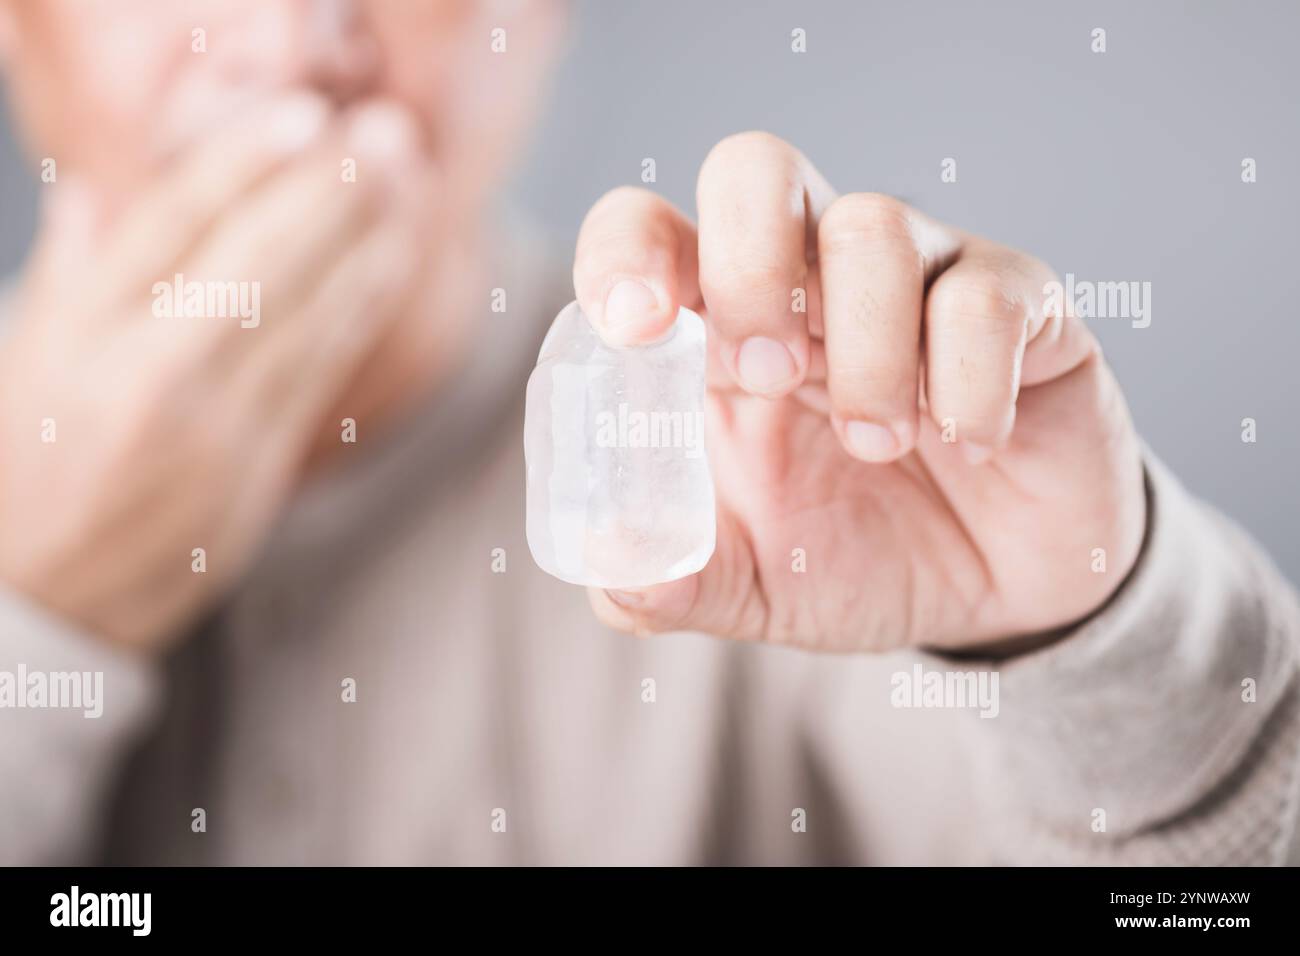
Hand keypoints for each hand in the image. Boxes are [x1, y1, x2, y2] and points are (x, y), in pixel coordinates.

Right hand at [0, 93, 431, 651]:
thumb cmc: (22, 469)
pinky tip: (390, 264)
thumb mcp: (19, 362)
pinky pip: (320, 378)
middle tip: (381, 134)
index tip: (300, 116)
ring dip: (365, 243)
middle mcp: (148, 380)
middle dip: (327, 193)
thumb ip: (68, 274)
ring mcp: (213, 433)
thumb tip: (100, 190)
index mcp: (77, 340)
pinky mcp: (259, 476)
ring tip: (406, 183)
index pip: (167, 229)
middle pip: (254, 266)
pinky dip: (359, 313)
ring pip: (304, 319)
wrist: (45, 605)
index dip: (242, 164)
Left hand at [575, 132, 1145, 652]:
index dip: (625, 252)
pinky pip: (987, 296)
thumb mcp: (748, 586)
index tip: (634, 329)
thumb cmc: (854, 564)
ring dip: (866, 352)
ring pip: (873, 225)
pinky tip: (971, 447)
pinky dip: (968, 380)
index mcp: (718, 330)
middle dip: (747, 267)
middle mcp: (809, 278)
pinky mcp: (1020, 302)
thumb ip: (671, 582)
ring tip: (880, 446)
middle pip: (754, 169)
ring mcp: (917, 276)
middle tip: (768, 378)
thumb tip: (612, 571)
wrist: (995, 602)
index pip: (647, 228)